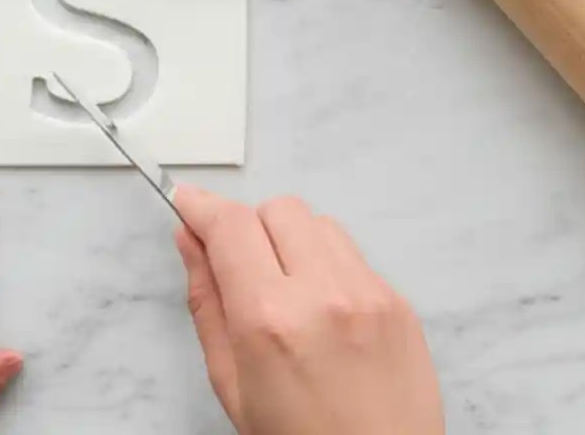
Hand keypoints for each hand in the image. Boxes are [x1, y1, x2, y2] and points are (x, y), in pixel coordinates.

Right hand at [173, 186, 443, 434]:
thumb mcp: (231, 383)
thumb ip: (207, 303)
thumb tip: (190, 244)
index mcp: (269, 320)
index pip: (229, 226)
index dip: (200, 205)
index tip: (186, 202)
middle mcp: (323, 295)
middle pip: (276, 209)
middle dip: (247, 226)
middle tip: (236, 262)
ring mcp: (369, 294)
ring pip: (318, 222)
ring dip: (290, 239)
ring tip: (284, 288)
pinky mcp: (398, 302)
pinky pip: (352, 255)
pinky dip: (327, 265)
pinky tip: (321, 310)